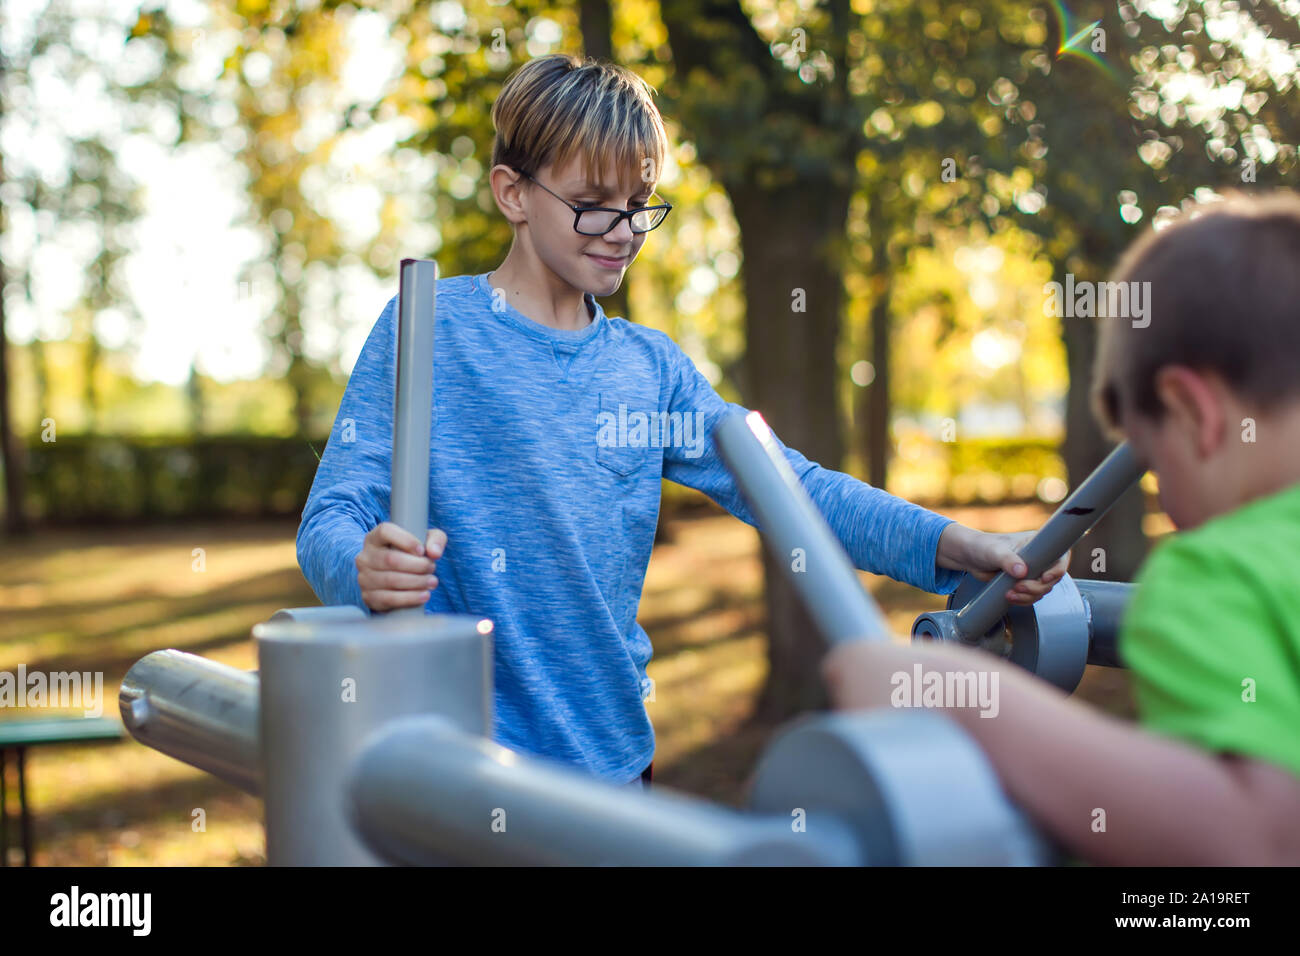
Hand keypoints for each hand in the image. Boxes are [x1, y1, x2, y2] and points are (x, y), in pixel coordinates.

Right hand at [355, 522, 446, 611]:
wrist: (396, 581)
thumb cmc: (410, 555)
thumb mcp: (425, 541)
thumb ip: (435, 539)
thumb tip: (435, 553)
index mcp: (375, 538)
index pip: (385, 531)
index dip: (406, 540)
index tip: (422, 551)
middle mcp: (365, 556)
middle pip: (391, 559)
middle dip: (417, 565)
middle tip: (432, 568)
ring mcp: (364, 578)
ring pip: (391, 580)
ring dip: (417, 582)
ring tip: (432, 582)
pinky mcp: (368, 597)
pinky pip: (389, 599)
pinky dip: (410, 598)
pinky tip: (424, 595)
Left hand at [936, 525, 1068, 605]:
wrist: (968, 557)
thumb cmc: (982, 547)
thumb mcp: (995, 552)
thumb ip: (1008, 560)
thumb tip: (1022, 571)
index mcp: (1038, 543)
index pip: (1059, 556)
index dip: (1057, 569)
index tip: (1044, 578)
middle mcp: (1039, 558)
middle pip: (1051, 578)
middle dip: (1037, 587)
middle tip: (1018, 587)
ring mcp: (1032, 572)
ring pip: (1042, 590)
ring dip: (1029, 596)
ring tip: (1011, 593)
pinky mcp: (1023, 583)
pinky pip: (1031, 596)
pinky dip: (1023, 600)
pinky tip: (1010, 597)